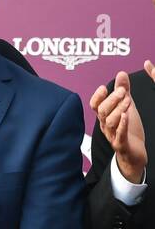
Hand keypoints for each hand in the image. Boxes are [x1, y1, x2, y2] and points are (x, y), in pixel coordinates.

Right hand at [91, 64, 151, 184]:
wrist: (133, 154)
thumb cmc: (128, 130)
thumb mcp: (126, 107)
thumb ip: (123, 90)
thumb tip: (121, 74)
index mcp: (104, 117)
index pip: (94, 105)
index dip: (97, 96)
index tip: (104, 87)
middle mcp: (105, 126)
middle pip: (102, 112)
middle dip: (111, 100)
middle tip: (122, 90)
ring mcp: (112, 135)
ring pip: (109, 122)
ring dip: (118, 110)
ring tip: (128, 101)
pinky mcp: (122, 145)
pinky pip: (119, 135)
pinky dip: (121, 125)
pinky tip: (125, 116)